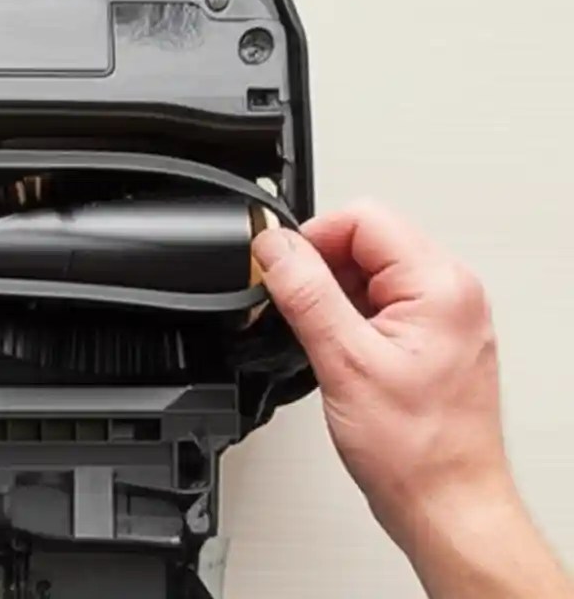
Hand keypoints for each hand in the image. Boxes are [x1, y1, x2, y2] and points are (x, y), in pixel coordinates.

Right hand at [254, 201, 571, 596]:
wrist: (445, 506)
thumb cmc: (416, 450)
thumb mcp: (344, 361)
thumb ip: (305, 293)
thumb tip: (274, 247)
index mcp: (440, 285)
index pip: (363, 219)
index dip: (311, 240)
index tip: (281, 272)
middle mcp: (450, 293)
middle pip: (366, 242)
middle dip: (319, 271)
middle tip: (298, 314)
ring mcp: (443, 317)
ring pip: (369, 274)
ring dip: (332, 298)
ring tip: (325, 346)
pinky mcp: (431, 340)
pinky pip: (379, 306)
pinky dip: (348, 322)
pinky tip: (340, 357)